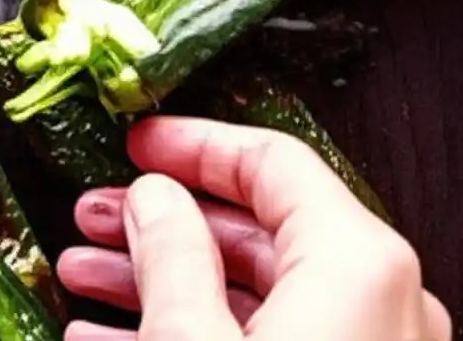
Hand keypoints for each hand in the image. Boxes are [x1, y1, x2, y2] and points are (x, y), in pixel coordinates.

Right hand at [56, 117, 450, 340]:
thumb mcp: (192, 340)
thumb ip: (171, 253)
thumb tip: (155, 195)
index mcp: (356, 263)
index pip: (270, 163)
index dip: (191, 145)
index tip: (136, 143)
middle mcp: (378, 302)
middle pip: (254, 229)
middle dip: (157, 223)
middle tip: (93, 214)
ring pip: (251, 293)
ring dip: (159, 280)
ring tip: (84, 276)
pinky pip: (265, 339)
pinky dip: (192, 329)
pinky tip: (112, 336)